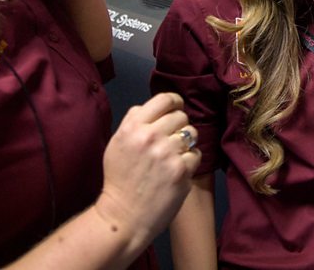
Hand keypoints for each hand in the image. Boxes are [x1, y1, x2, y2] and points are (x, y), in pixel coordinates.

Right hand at [94, 92, 200, 247]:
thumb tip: (153, 107)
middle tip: (170, 141)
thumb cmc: (119, 179)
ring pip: (192, 133)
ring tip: (173, 157)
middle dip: (179, 127)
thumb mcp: (117, 143)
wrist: (123, 215)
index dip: (174, 103)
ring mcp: (168, 153)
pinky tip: (177, 171)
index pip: (164, 99)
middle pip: (181, 116)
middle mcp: (151, 136)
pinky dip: (189, 162)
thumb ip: (133, 122)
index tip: (176, 109)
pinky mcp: (181, 170)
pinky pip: (196, 154)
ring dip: (186, 144)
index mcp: (133, 127)